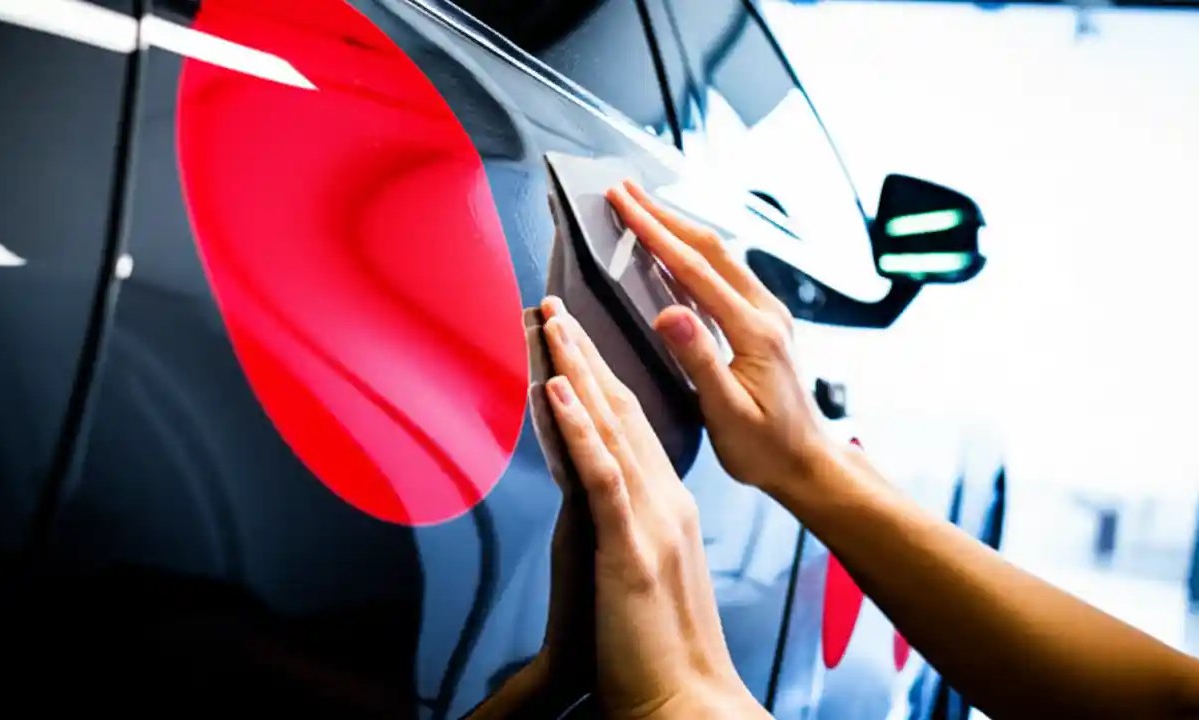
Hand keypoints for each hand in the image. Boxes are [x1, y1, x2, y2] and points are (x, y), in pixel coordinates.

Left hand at [539, 297, 764, 719]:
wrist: (685, 704)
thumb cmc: (653, 648)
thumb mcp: (635, 572)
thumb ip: (623, 529)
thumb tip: (607, 505)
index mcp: (662, 505)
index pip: (626, 424)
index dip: (596, 377)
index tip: (570, 337)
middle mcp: (662, 500)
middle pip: (619, 411)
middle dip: (583, 355)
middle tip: (553, 305)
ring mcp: (649, 521)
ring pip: (611, 429)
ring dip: (577, 370)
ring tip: (550, 322)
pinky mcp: (631, 549)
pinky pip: (602, 476)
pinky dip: (579, 429)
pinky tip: (559, 389)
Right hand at [606, 182, 830, 497]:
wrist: (808, 463)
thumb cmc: (766, 448)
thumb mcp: (727, 412)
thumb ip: (698, 359)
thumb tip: (667, 311)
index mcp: (753, 331)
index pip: (695, 270)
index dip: (655, 233)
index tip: (623, 205)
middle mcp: (764, 313)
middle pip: (709, 249)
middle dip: (663, 216)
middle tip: (624, 190)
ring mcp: (767, 315)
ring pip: (719, 256)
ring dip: (679, 229)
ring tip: (643, 210)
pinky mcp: (763, 324)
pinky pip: (725, 275)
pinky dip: (694, 254)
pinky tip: (675, 253)